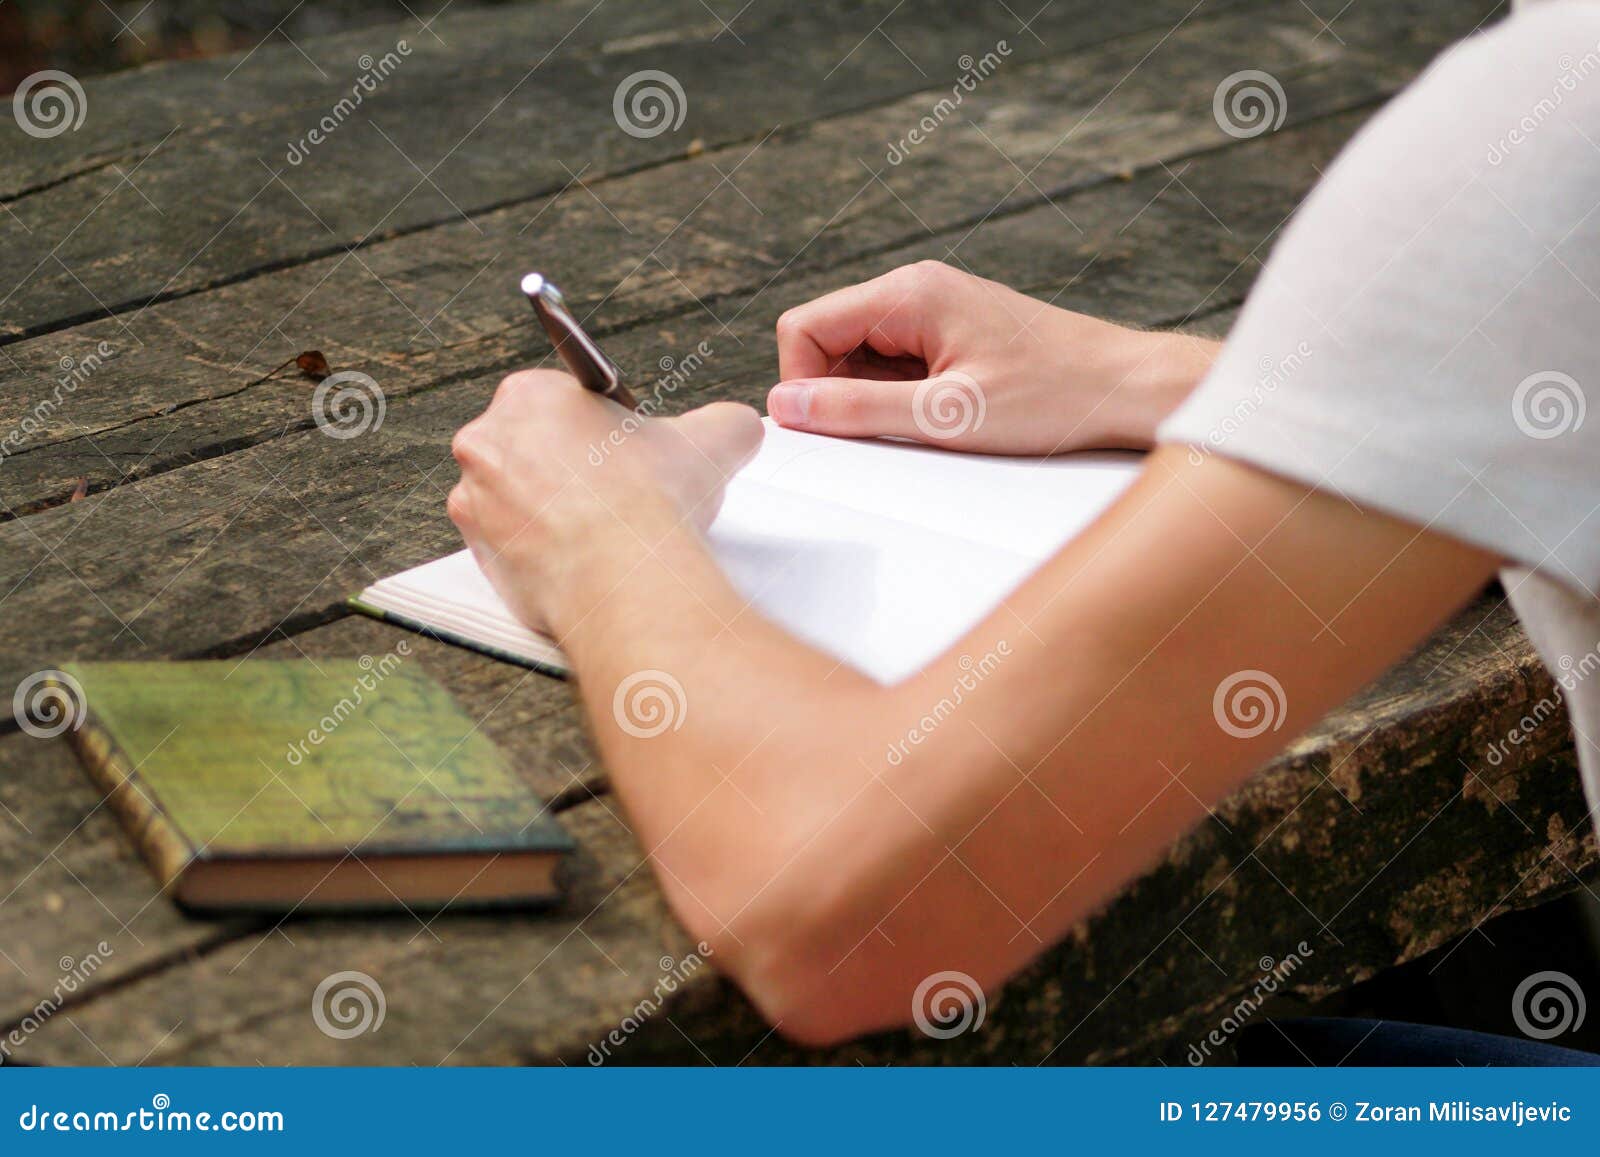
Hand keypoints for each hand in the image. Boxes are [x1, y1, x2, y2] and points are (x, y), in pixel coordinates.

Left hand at [448, 369, 762, 633]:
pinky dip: (538, 556)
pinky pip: (509, 548)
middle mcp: (486, 440)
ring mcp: (472, 500)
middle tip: (612, 499)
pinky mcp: (475, 554)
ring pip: (516, 501)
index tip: (619, 459)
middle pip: (531, 451)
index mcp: (530, 393)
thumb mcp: (712, 441)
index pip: (561, 405)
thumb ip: (725, 423)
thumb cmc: (656, 501)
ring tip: (596, 536)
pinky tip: (578, 563)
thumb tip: (740, 427)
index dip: (598, 434)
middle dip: (567, 473)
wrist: (626, 579)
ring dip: (549, 514)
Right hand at [766, 261, 1218, 453]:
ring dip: (873, 398)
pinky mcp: (952, 332)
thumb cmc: (1052, 397)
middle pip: (828, 339)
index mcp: (909, 293)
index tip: (834, 431)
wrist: (1128, 387)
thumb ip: (857, 411)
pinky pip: (896, 363)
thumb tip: (784, 408)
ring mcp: (935, 308)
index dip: (803, 386)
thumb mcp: (947, 416)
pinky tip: (946, 416)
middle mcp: (917, 288)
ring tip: (932, 424)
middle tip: (891, 433)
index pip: (804, 328)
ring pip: (860, 355)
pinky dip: (902, 396)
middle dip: (839, 393)